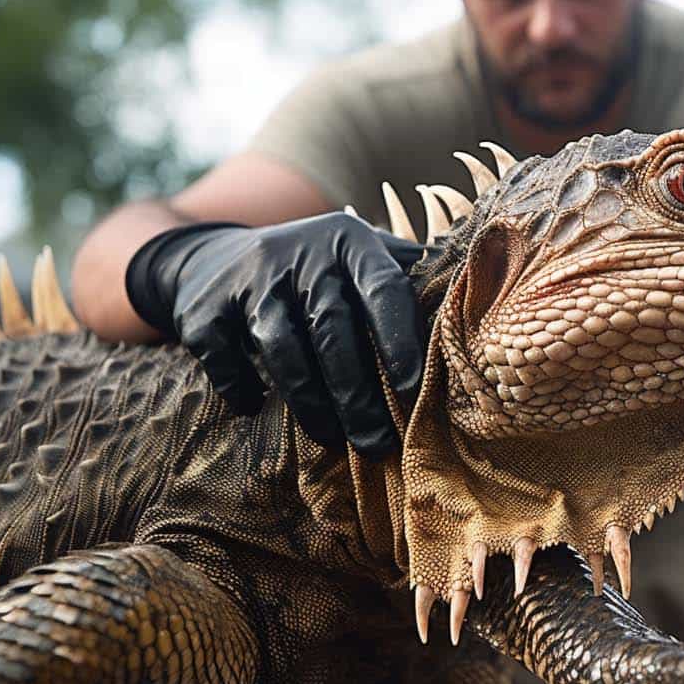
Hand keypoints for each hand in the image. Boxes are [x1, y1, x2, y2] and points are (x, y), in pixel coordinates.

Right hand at [125, 213, 426, 459]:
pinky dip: (239, 384)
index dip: (399, 341)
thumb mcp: (361, 259)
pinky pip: (223, 352)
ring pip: (281, 345)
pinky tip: (253, 408)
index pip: (383, 289)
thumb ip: (411, 278)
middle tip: (378, 442)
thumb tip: (479, 313)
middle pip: (332, 329)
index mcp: (351, 242)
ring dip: (309, 400)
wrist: (214, 259)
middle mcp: (301, 251)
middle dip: (357, 393)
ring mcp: (250, 277)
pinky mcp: (205, 305)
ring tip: (332, 439)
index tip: (414, 390)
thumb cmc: (317, 274)